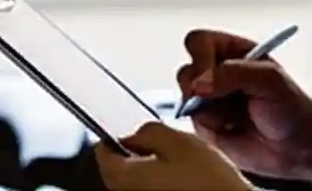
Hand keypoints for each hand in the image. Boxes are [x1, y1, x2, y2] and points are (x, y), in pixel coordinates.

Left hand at [94, 122, 251, 190]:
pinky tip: (188, 179)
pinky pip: (154, 189)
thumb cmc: (209, 184)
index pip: (103, 150)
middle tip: (168, 144)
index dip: (119, 132)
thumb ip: (148, 130)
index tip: (137, 128)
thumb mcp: (179, 142)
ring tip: (183, 163)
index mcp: (123, 177)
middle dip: (140, 150)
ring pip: (140, 179)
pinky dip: (165, 181)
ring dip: (155, 167)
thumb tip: (134, 131)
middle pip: (121, 166)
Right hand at [176, 29, 311, 183]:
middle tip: (214, 100)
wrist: (297, 147)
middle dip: (196, 89)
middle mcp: (217, 72)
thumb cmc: (290, 107)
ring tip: (236, 117)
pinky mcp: (207, 124)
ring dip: (210, 111)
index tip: (207, 77)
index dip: (199, 57)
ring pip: (186, 100)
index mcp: (233, 51)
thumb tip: (198, 85)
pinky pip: (194, 124)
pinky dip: (212, 128)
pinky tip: (233, 129)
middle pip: (186, 71)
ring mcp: (210, 99)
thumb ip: (232, 74)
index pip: (199, 42)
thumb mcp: (268, 80)